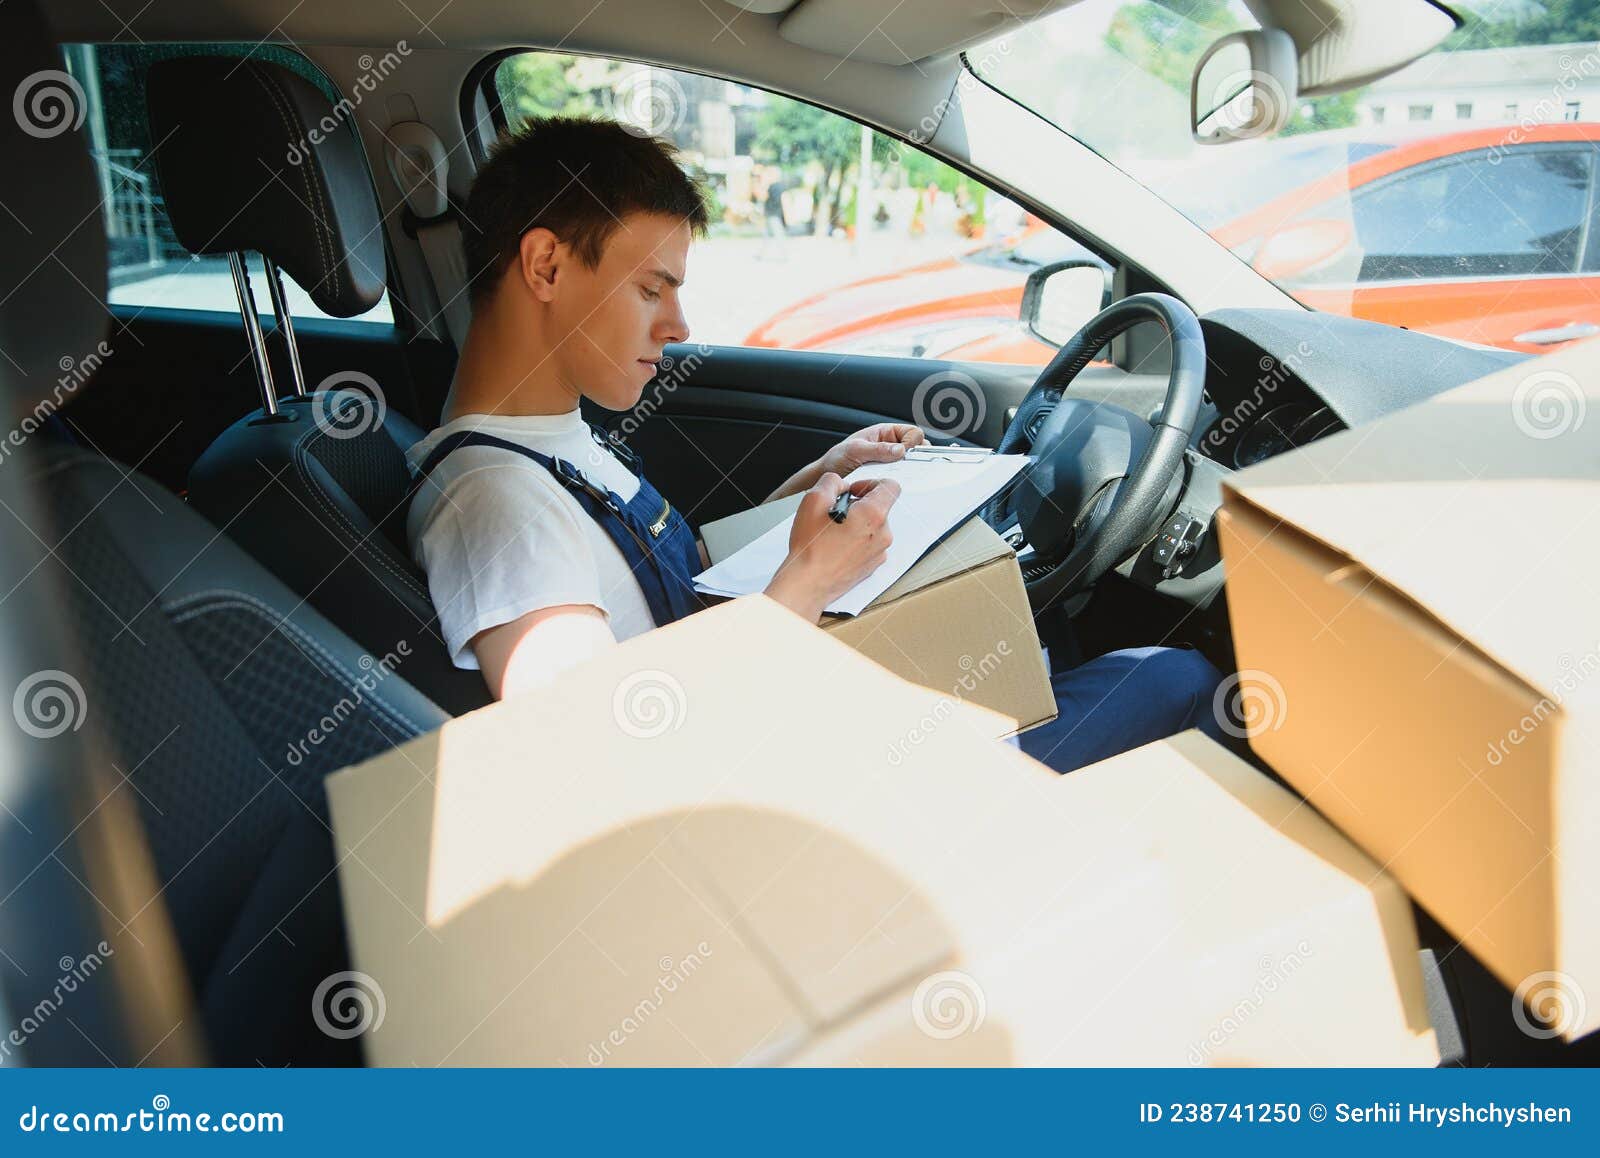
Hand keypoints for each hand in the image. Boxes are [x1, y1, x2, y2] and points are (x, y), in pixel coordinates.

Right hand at [764, 473, 899, 621]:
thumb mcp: (814, 500)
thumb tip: (840, 484)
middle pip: (880, 507)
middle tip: (835, 513)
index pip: (890, 486)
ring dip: (857, 524)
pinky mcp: (873, 565)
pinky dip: (856, 541)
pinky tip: (837, 547)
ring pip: (874, 527)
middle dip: (859, 505)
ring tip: (833, 533)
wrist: (808, 583)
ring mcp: (879, 552)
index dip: (870, 483)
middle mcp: (882, 534)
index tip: (854, 491)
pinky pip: (870, 545)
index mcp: (873, 515)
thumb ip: (832, 481)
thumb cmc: (811, 548)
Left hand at [816, 423, 925, 477]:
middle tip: (903, 465)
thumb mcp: (855, 450)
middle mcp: (890, 446)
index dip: (912, 442)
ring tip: (893, 474)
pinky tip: (890, 482)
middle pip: (917, 449)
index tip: (903, 453)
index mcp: (885, 432)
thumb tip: (900, 450)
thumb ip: (877, 449)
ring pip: (911, 465)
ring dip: (906, 470)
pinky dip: (900, 480)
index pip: (913, 432)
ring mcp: (890, 462)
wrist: (826, 477)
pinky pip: (901, 477)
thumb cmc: (836, 458)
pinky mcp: (887, 476)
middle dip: (913, 457)